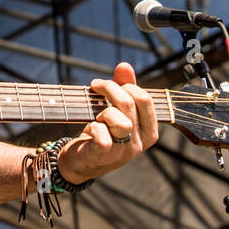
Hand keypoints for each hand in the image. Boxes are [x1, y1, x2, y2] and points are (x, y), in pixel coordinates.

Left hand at [58, 62, 158, 183]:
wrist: (80, 162)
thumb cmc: (101, 133)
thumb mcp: (115, 111)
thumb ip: (123, 88)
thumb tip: (124, 66)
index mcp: (149, 131)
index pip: (146, 100)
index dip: (126, 85)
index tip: (108, 84)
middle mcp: (140, 143)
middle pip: (131, 104)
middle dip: (110, 89)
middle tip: (96, 87)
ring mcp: (123, 152)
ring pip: (120, 121)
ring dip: (103, 111)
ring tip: (96, 115)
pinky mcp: (104, 157)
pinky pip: (102, 136)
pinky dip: (93, 127)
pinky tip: (90, 129)